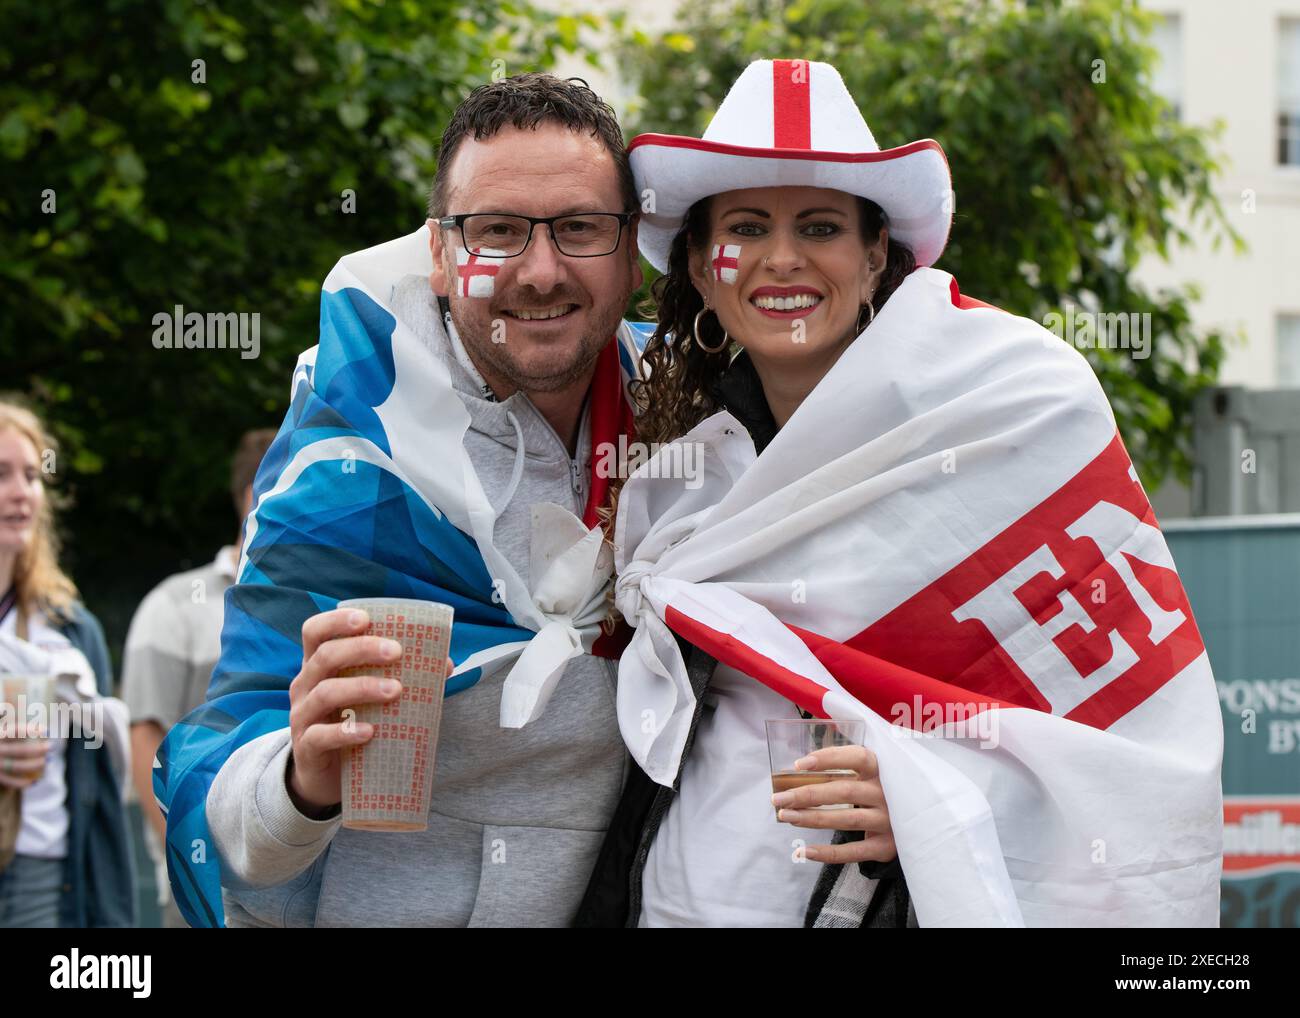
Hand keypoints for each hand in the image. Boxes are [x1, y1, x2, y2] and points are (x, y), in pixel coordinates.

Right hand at [0, 721, 49, 789]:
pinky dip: (22, 782)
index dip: (31, 730)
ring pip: (17, 767)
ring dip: (34, 765)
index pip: (15, 732)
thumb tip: (21, 714)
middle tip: (51, 747)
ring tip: (46, 762)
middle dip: (38, 750)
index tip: (46, 730)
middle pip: (20, 751)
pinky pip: (9, 781)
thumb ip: (6, 725)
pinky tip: (34, 781)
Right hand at [287, 608, 450, 817]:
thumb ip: (400, 677)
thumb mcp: (369, 696)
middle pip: (325, 656)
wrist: (326, 777)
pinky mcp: (306, 748)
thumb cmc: (352, 722)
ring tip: (395, 690)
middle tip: (396, 652)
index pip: (315, 632)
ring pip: (325, 693)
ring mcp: (302, 717)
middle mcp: (305, 686)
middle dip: (361, 649)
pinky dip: (346, 732)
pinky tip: (370, 732)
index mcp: (318, 666)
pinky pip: (321, 736)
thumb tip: (446, 664)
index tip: (366, 619)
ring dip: (362, 687)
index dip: (335, 620)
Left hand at [771, 745, 895, 864]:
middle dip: (806, 794)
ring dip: (812, 819)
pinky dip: (827, 853)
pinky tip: (803, 851)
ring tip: (785, 816)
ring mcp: (889, 821)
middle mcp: (887, 794)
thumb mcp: (871, 775)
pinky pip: (853, 852)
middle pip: (843, 791)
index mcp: (883, 769)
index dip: (828, 758)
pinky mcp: (886, 847)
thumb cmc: (880, 792)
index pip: (856, 757)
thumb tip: (798, 771)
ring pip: (846, 819)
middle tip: (777, 799)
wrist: (919, 822)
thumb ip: (844, 770)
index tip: (799, 765)